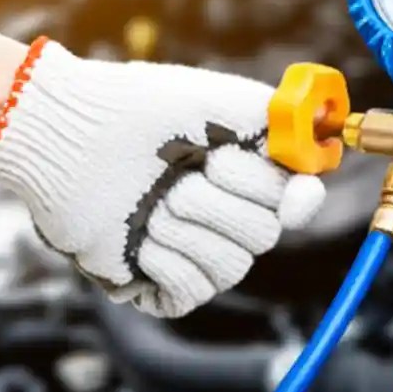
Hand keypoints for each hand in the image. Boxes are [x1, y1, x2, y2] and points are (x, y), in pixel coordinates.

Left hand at [0, 40, 325, 316]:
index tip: (288, 194)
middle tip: (178, 176)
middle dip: (218, 202)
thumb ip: (282, 125)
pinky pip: (191, 290)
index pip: (298, 201)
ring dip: (185, 229)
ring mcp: (194, 252)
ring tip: (150, 203)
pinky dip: (163, 260)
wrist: (70, 133)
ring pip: (231, 267)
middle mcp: (226, 216)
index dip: (295, 200)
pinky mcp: (159, 283)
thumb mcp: (222, 100)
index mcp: (245, 174)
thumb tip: (322, 156)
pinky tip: (136, 236)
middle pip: (265, 235)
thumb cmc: (141, 107)